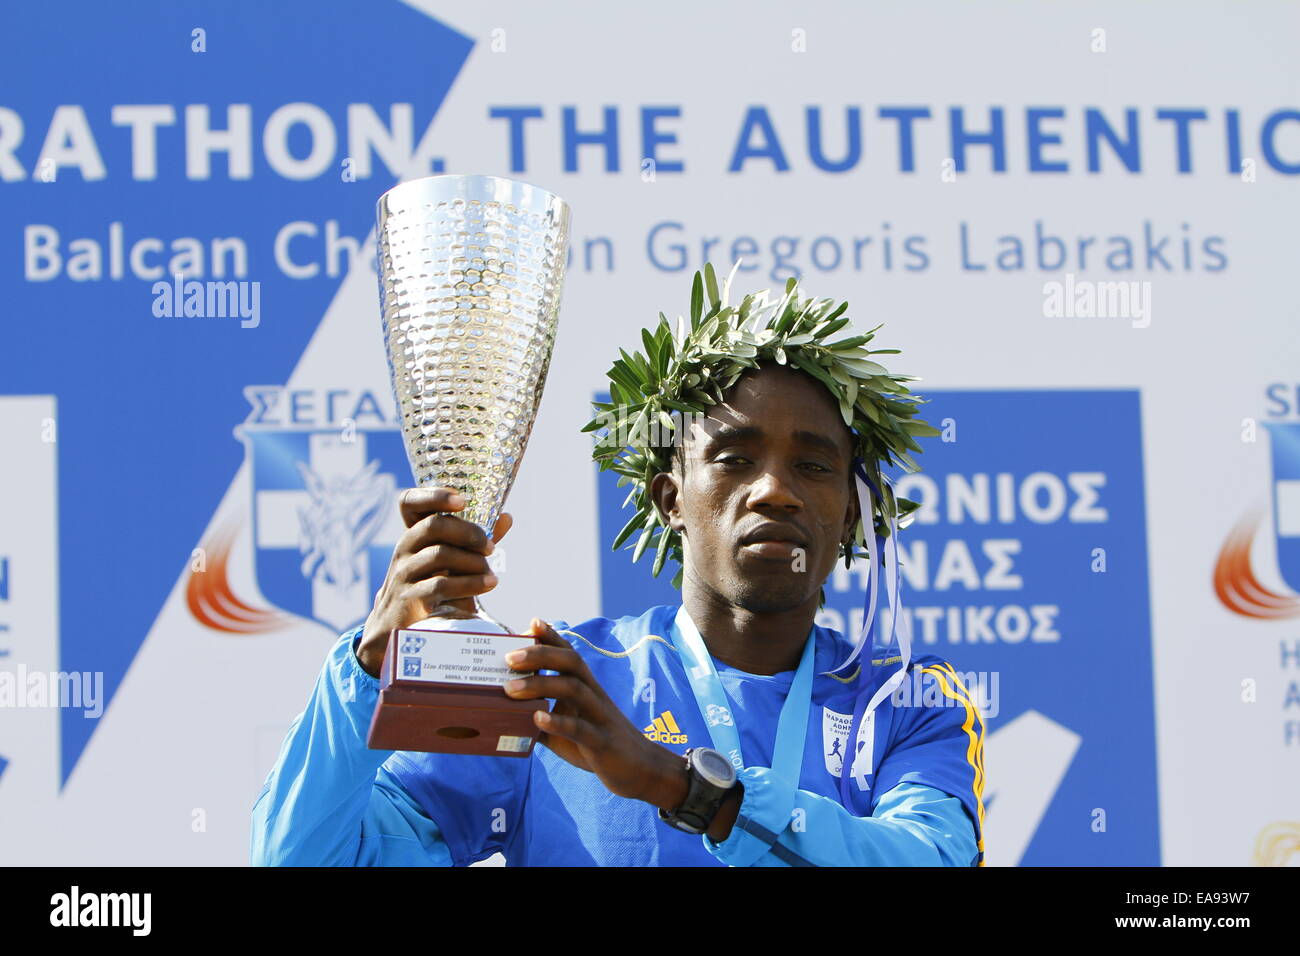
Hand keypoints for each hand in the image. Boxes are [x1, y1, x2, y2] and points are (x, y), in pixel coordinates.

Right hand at [356, 487, 512, 676]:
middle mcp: (404, 550)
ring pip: (440, 555)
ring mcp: (403, 574)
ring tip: (492, 573)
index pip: (409, 502)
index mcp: (413, 536)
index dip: (434, 495)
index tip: (462, 500)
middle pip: (433, 526)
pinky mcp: (409, 600)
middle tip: (490, 547)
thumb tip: (506, 517)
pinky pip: (441, 585)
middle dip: (468, 533)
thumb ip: (476, 541)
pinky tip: (489, 584)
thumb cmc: (430, 590)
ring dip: (473, 562)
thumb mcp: (451, 563)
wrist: (400, 631)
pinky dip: (471, 583)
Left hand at [504, 620, 689, 810]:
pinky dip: (558, 722)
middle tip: (508, 657)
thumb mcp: (567, 728)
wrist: (641, 770)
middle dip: (540, 654)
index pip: (569, 654)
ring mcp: (599, 716)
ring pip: (573, 689)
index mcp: (587, 688)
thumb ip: (542, 718)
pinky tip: (536, 718)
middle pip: (571, 662)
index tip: (532, 623)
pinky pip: (580, 728)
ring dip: (540, 684)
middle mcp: (594, 695)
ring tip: (509, 689)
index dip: (552, 637)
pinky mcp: (602, 741)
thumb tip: (508, 716)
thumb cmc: (598, 745)